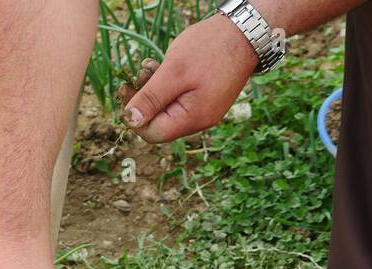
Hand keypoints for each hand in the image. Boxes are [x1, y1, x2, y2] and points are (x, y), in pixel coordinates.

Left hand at [118, 14, 258, 143]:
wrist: (245, 32)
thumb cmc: (211, 48)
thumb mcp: (174, 71)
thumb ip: (151, 98)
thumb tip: (130, 120)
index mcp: (193, 118)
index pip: (152, 134)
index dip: (135, 118)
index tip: (126, 92)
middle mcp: (199, 120)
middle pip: (159, 122)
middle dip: (143, 99)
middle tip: (138, 73)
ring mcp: (203, 110)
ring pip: (166, 109)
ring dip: (153, 88)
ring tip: (150, 65)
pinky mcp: (204, 98)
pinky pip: (178, 99)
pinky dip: (166, 84)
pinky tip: (162, 67)